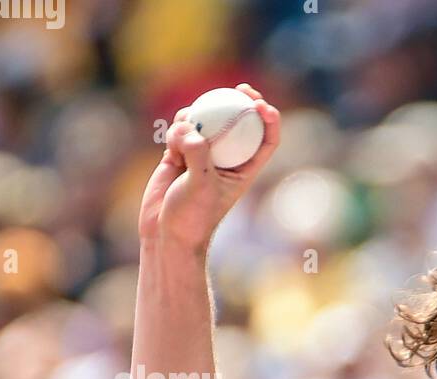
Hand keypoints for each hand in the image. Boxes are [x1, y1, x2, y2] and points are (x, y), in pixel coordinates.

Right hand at [138, 83, 280, 250]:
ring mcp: (202, 156)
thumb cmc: (192, 217)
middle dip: (243, 102)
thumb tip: (192, 129)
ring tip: (184, 133)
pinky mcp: (179, 154)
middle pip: (240, 124)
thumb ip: (197, 155)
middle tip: (241, 88)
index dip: (270, 120)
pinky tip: (171, 140)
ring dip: (197, 118)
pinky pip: (182, 130)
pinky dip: (177, 129)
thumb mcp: (199, 186)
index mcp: (244, 171)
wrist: (165, 232)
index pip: (266, 141)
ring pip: (206, 122)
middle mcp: (226, 161)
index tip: (262, 105)